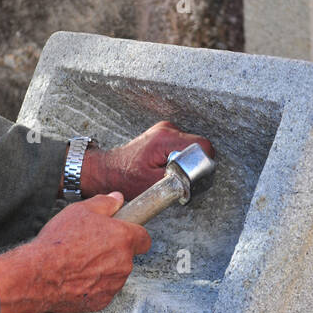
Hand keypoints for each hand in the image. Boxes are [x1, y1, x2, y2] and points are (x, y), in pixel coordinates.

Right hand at [0, 194, 150, 312]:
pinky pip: (102, 290)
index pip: (144, 238)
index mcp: (123, 239)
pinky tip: (76, 277)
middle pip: (127, 256)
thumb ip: (105, 203)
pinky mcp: (101, 302)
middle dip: (114, 251)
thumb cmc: (59, 242)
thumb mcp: (81, 210)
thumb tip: (117, 199)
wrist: (39, 275)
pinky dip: (93, 285)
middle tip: (91, 245)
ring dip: (104, 269)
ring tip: (79, 262)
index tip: (126, 233)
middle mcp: (123, 264)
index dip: (135, 234)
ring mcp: (113, 285)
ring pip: (115, 274)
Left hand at [82, 121, 214, 201]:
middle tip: (178, 177)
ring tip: (169, 172)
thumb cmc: (126, 178)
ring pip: (192, 146)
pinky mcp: (165, 135)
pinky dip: (180, 158)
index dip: (203, 163)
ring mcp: (166, 129)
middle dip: (194, 163)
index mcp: (166, 138)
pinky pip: (183, 146)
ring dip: (186, 161)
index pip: (202, 145)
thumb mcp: (152, 184)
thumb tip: (197, 181)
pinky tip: (166, 167)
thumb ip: (177, 180)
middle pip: (198, 144)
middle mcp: (168, 129)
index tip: (192, 176)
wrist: (109, 170)